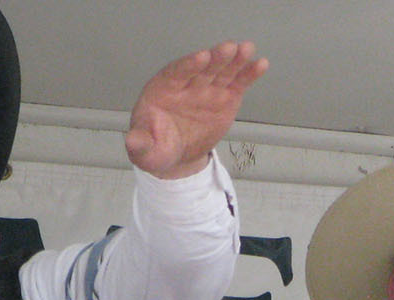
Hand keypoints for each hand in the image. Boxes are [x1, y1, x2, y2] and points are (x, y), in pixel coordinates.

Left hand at [125, 40, 267, 179]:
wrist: (176, 157)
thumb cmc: (156, 149)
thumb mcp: (144, 151)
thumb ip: (140, 144)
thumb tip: (132, 140)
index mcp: (163, 91)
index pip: (176, 73)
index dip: (189, 65)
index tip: (201, 57)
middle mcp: (187, 86)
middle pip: (202, 68)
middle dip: (215, 58)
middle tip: (228, 48)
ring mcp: (207, 90)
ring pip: (222, 71)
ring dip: (235, 60)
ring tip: (247, 49)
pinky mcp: (225, 99)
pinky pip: (238, 83)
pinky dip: (249, 74)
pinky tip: (260, 64)